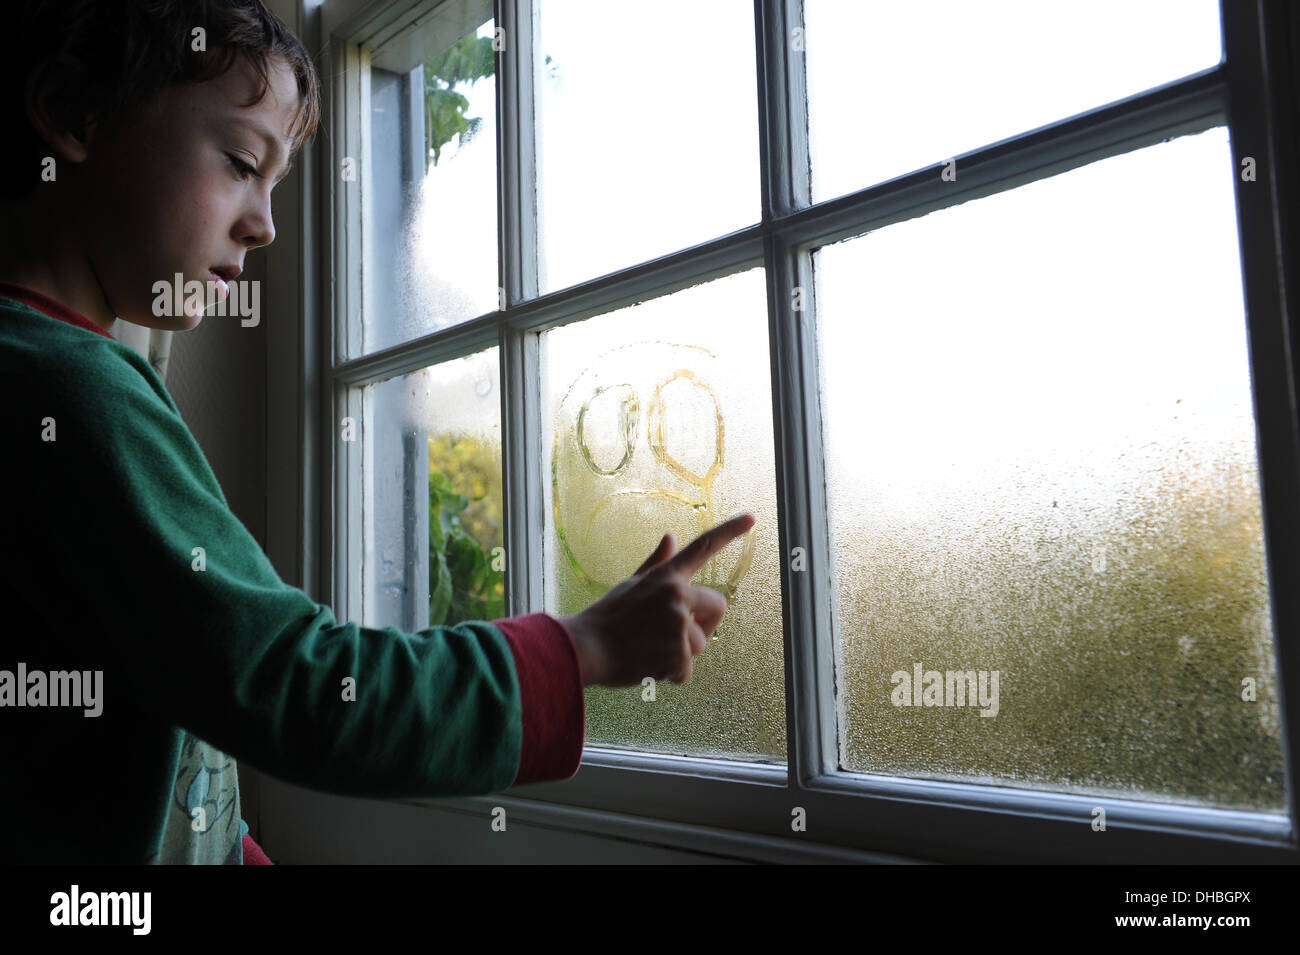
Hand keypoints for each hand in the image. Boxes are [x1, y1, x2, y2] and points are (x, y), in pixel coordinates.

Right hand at [561, 513, 755, 687]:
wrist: (584, 649)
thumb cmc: (606, 618)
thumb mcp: (631, 585)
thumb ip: (656, 564)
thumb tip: (671, 537)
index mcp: (666, 576)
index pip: (703, 547)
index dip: (730, 530)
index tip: (752, 517)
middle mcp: (676, 595)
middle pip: (719, 608)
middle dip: (704, 625)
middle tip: (673, 636)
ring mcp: (678, 624)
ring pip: (699, 645)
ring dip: (680, 655)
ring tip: (648, 651)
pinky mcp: (677, 654)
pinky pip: (686, 671)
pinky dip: (669, 675)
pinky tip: (646, 666)